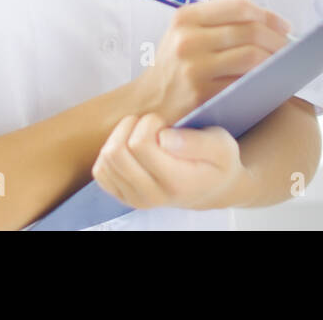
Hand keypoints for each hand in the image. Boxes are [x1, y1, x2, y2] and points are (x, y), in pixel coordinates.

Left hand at [91, 112, 254, 210]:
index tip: (167, 124)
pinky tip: (132, 149)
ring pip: (105, 158)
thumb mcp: (222, 146)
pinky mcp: (122, 196)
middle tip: (153, 127)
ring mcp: (134, 199)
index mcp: (175, 183)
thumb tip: (164, 138)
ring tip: (145, 136)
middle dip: (133, 127)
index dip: (150, 123)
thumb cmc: (217, 162)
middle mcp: (151, 197)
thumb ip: (198, 142)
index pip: (139, 144)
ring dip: (122, 137)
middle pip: (116, 152)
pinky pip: (100, 170)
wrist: (211, 188)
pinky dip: (111, 152)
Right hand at [133, 0, 292, 123]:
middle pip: (250, 31)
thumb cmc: (172, 68)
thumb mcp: (183, 34)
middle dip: (278, 39)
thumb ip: (217, 23)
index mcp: (185, 18)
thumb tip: (268, 23)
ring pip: (251, 57)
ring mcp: (194, 68)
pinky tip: (270, 82)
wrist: (146, 104)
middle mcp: (187, 39)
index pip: (239, 7)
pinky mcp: (201, 94)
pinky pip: (244, 84)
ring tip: (284, 65)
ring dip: (275, 61)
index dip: (269, 15)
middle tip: (290, 48)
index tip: (284, 26)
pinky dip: (262, 81)